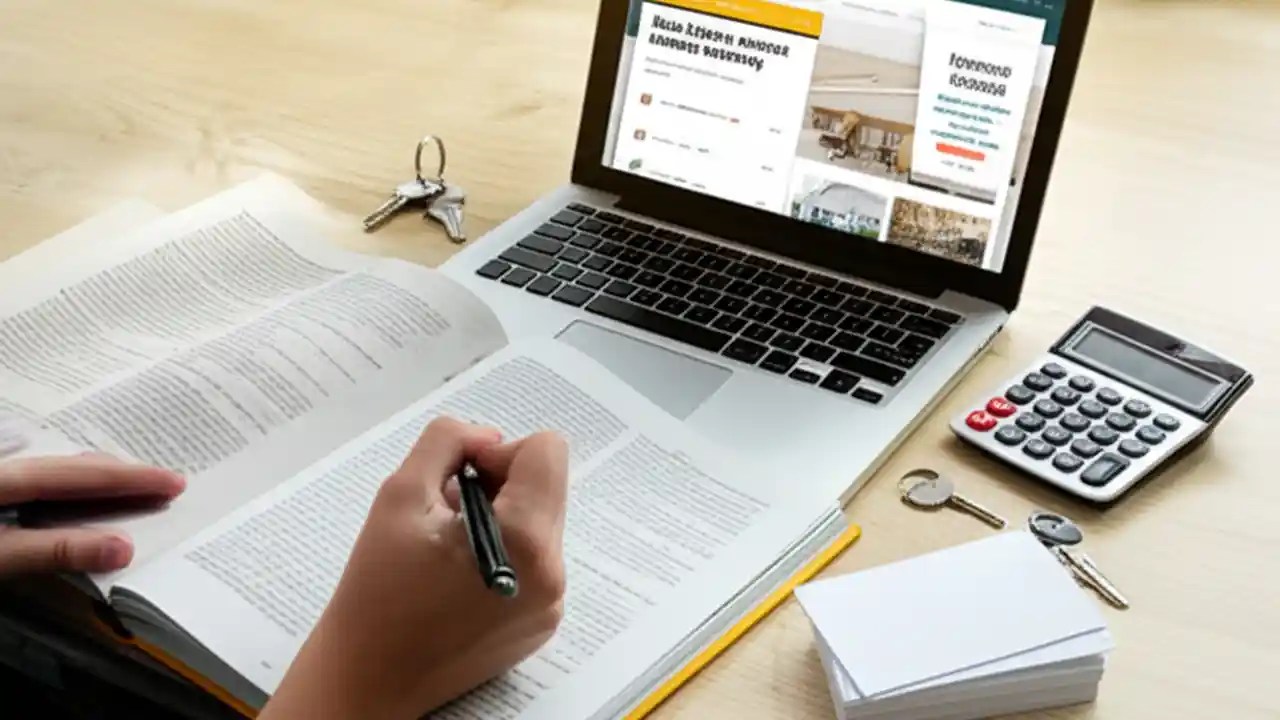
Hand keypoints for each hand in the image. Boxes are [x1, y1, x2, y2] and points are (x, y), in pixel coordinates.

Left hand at [0, 454, 185, 575]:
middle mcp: (7, 468)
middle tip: (162, 486)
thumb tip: (124, 549)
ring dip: (95, 481)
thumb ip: (53, 550)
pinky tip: (69, 498)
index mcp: (11, 476)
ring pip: (55, 470)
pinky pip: (37, 482)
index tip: (176, 483)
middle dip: (122, 474)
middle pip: (73, 465)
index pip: (86, 475)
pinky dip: (67, 489)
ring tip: (127, 489)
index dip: (134, 478)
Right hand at [262, 417, 568, 719]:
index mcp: (526, 540)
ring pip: (542, 522)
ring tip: (448, 543)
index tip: (460, 477)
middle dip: (501, 483)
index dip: (500, 450)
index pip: (548, 452)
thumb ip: (448, 442)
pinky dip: (504, 552)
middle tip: (446, 508)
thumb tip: (487, 437)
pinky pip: (538, 561)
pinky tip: (459, 571)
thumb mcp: (400, 493)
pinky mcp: (542, 623)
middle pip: (548, 486)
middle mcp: (552, 574)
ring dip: (501, 517)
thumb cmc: (376, 590)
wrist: (369, 676)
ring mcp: (552, 604)